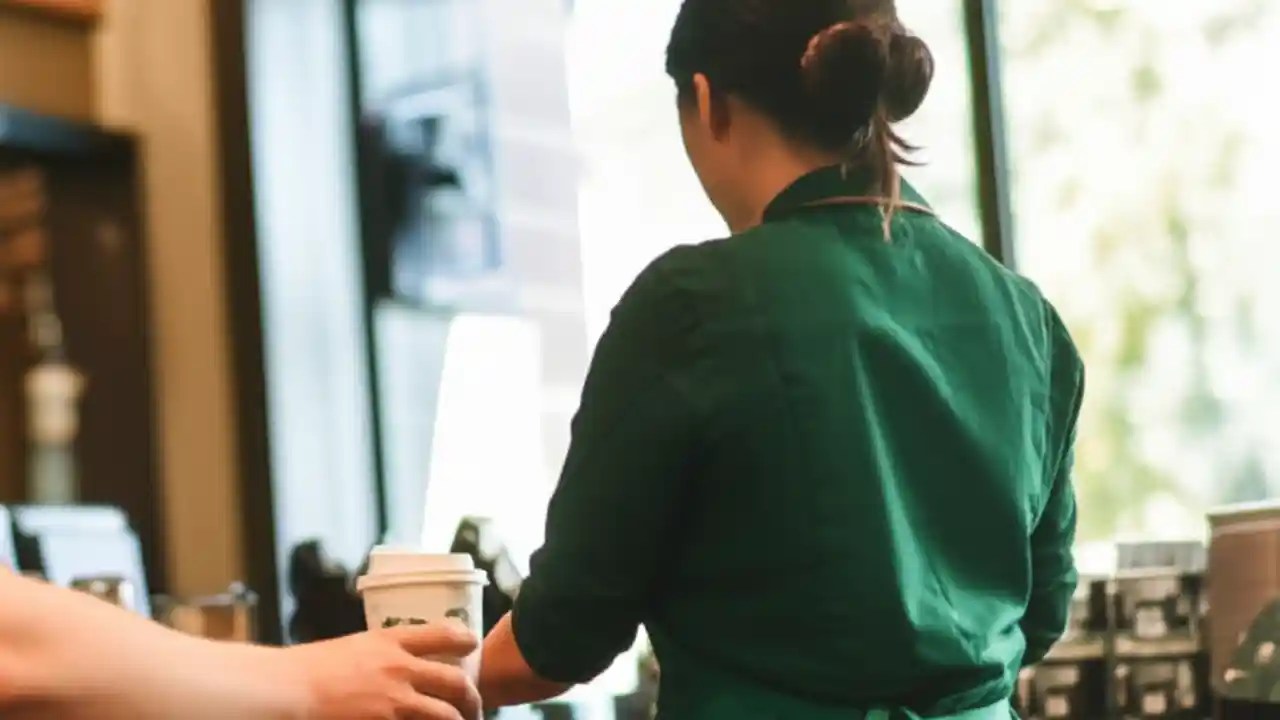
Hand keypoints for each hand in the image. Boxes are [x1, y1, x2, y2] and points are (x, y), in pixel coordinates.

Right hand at [283, 625, 481, 719]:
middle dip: (472, 698)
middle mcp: (400, 669)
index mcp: (390, 642)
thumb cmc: (307, 670)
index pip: (444, 633)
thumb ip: (379, 655)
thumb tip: (395, 664)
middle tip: (475, 708)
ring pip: (446, 716)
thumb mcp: (351, 648)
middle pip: (456, 681)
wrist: (284, 690)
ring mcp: (395, 701)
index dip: (465, 640)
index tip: (473, 646)